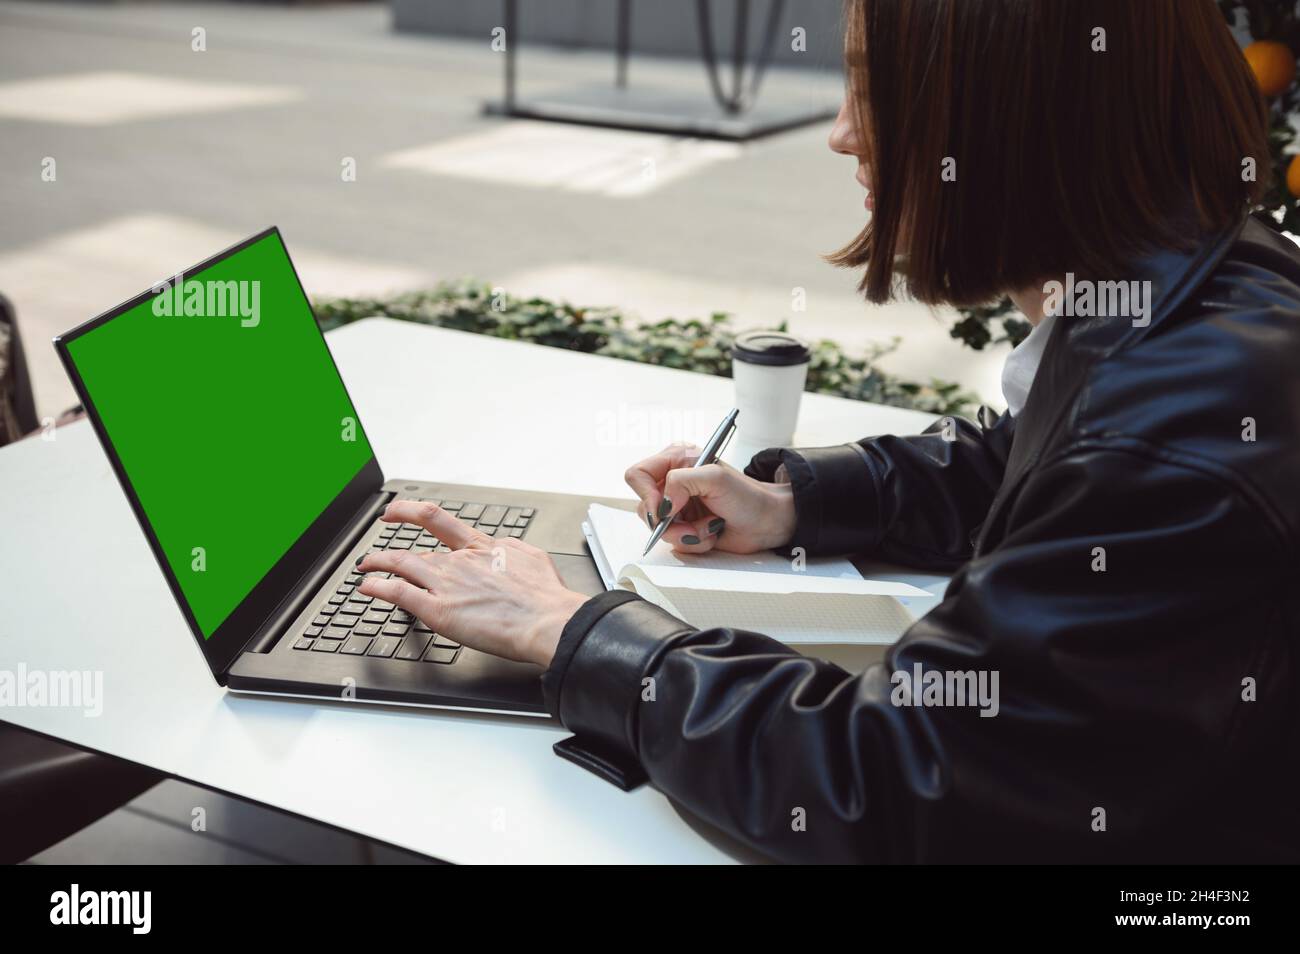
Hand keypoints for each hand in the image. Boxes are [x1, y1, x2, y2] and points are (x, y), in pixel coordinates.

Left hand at [356, 500, 587, 668]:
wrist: (548, 619)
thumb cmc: (547, 596)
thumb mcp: (533, 558)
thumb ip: (512, 550)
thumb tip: (506, 548)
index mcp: (483, 547)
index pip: (439, 521)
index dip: (412, 512)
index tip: (400, 511)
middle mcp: (461, 560)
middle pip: (417, 550)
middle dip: (391, 549)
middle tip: (375, 552)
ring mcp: (448, 584)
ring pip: (402, 565)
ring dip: (378, 564)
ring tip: (366, 567)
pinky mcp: (440, 611)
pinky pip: (400, 593)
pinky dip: (379, 588)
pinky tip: (368, 588)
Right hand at [624, 443, 796, 554]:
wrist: (767, 522)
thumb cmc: (748, 495)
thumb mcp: (715, 477)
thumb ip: (681, 481)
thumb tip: (662, 504)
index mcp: (675, 460)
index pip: (637, 475)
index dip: (646, 495)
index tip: (664, 509)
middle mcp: (672, 483)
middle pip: (644, 507)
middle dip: (670, 522)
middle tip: (691, 524)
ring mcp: (677, 507)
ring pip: (659, 529)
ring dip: (686, 533)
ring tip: (709, 526)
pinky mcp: (684, 528)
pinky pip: (674, 542)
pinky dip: (694, 542)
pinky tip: (711, 532)